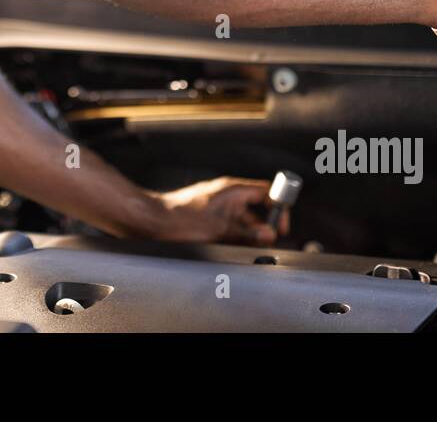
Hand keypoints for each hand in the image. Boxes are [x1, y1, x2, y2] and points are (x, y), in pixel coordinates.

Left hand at [149, 176, 287, 245]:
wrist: (155, 220)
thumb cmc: (182, 219)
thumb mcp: (221, 229)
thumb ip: (248, 232)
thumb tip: (269, 234)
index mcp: (233, 189)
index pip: (267, 191)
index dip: (278, 207)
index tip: (281, 225)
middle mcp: (227, 194)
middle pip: (257, 207)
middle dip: (264, 225)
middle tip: (267, 241)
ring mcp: (218, 205)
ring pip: (243, 219)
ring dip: (249, 233)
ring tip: (249, 247)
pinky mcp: (210, 215)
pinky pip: (230, 224)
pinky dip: (235, 235)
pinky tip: (233, 246)